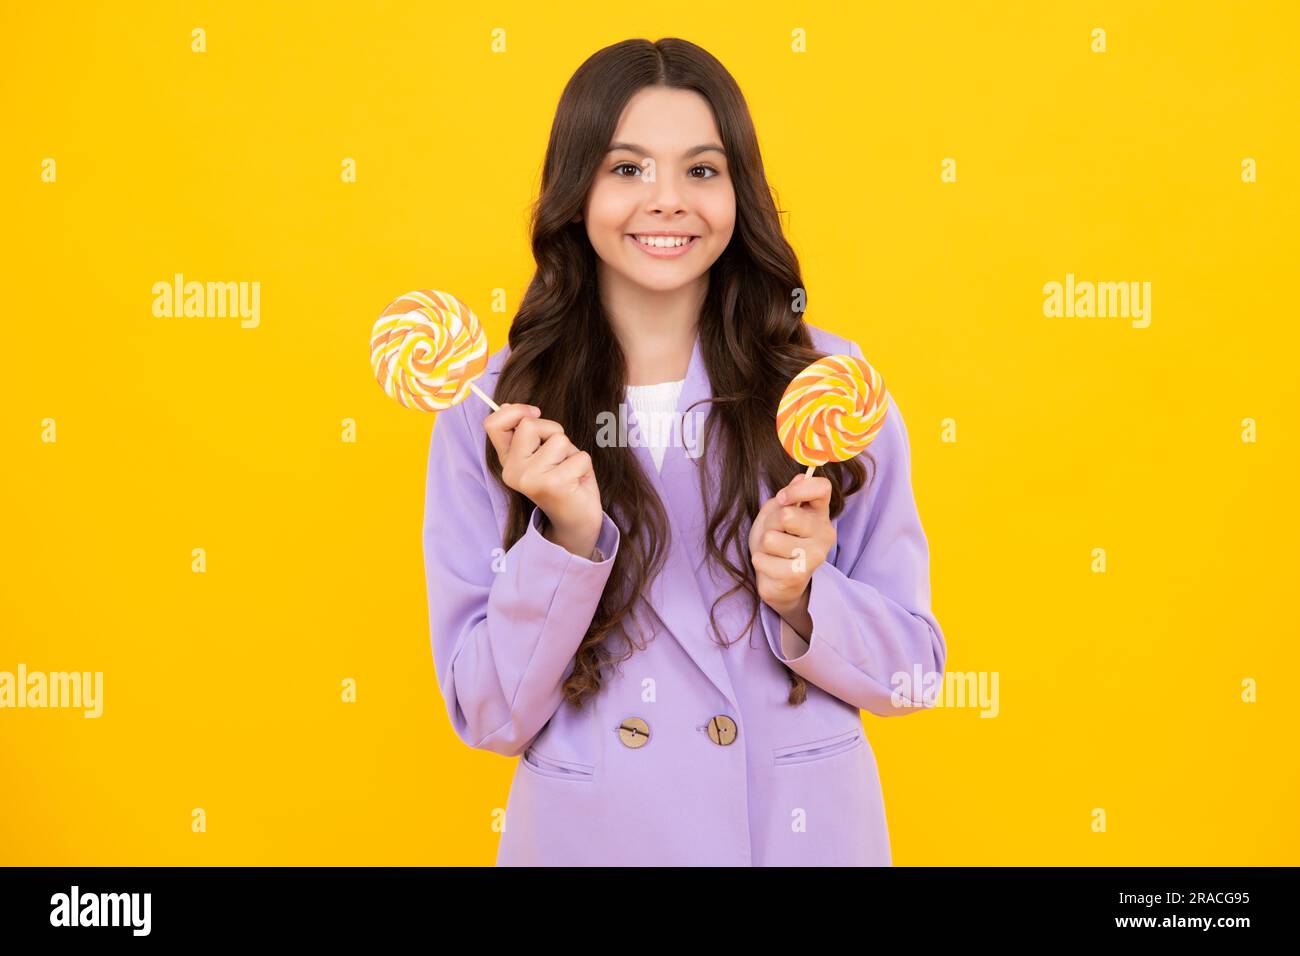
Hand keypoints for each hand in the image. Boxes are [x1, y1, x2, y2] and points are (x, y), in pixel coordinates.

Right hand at [483, 403, 602, 556]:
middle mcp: (513, 472)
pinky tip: (577, 482)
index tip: (535, 414)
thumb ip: (524, 434)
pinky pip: (579, 456)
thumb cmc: (562, 481)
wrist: (576, 521)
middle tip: (559, 456)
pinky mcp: (554, 484)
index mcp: (507, 462)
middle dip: (553, 431)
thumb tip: (505, 404)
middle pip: (529, 425)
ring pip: (559, 439)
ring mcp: (531, 479)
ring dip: (571, 452)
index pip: (493, 425)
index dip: (515, 411)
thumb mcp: (539, 454)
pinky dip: (584, 466)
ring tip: (569, 471)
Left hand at [749, 474, 834, 618]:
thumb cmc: (777, 540)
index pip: (822, 488)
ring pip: (771, 539)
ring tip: (773, 552)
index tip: (782, 498)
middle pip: (787, 515)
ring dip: (763, 546)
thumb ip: (785, 498)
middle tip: (775, 534)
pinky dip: (760, 562)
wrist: (777, 579)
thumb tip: (798, 479)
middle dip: (770, 524)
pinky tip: (772, 567)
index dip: (799, 489)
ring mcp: (815, 556)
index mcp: (819, 513)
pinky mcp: (799, 575)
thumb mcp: (775, 514)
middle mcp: (824, 533)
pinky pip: (763, 560)